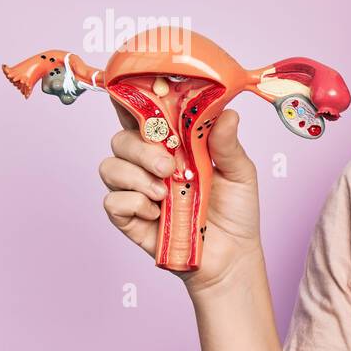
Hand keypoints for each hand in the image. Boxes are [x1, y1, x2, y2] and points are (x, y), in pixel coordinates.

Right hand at [98, 104, 263, 294]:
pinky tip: (157, 212)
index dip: (133, 103)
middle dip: (141, 149)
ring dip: (136, 176)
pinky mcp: (130, 219)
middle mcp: (150, 164)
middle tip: (168, 167)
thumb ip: (227, 144)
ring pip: (110, 166)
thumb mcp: (240, 173)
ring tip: (165, 193)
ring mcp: (138, 191)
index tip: (135, 94)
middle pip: (121, 139)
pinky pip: (112, 201)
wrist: (233, 256)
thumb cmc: (236, 212)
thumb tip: (226, 112)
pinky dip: (132, 202)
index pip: (145, 117)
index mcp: (174, 146)